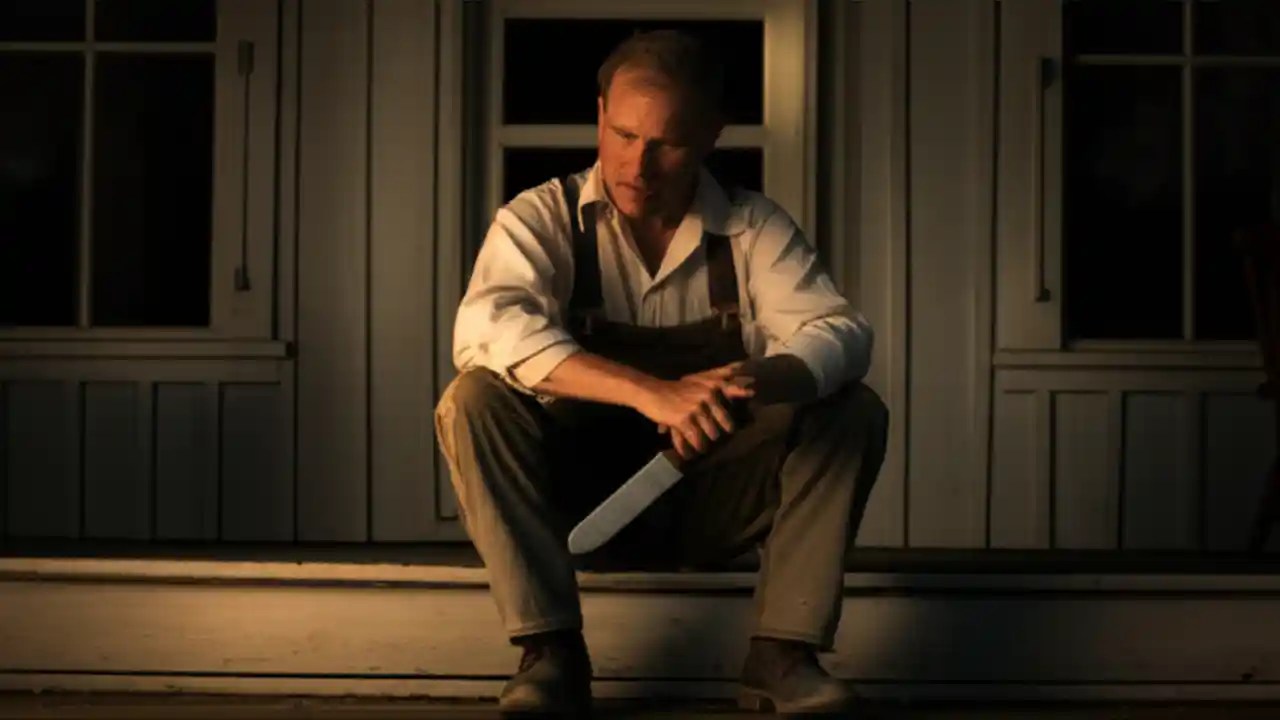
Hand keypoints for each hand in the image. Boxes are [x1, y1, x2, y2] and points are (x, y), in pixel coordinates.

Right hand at [640, 362, 754, 461]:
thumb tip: (742, 365)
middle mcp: (707, 395)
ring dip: (705, 443)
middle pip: (724, 422)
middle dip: (719, 432)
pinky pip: (696, 439)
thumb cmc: (678, 387)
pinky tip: (690, 454)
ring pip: (711, 433)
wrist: (652, 392)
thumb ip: (722, 373)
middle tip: (715, 436)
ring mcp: (696, 408)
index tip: (753, 393)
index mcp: (711, 385)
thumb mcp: (701, 377)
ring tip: (701, 447)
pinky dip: (693, 448)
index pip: (732, 388)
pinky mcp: (684, 419)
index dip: (742, 391)